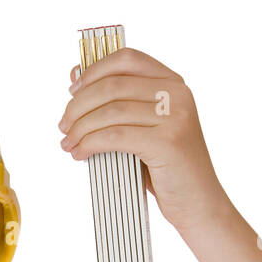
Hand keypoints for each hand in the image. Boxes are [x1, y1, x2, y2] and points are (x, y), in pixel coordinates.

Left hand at [57, 47, 226, 233]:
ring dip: (80, 128)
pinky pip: (114, 136)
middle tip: (63, 126)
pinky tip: (80, 154)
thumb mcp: (143, 128)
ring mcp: (174, 116)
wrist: (198, 202)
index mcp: (172, 83)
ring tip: (68, 143)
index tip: (72, 91)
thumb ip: (117, 104)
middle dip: (78, 106)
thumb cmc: (166, 168)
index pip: (127, 59)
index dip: (94, 71)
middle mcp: (177, 94)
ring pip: (110, 112)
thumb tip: (74, 77)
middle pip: (112, 85)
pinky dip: (89, 144)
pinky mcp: (167, 142)